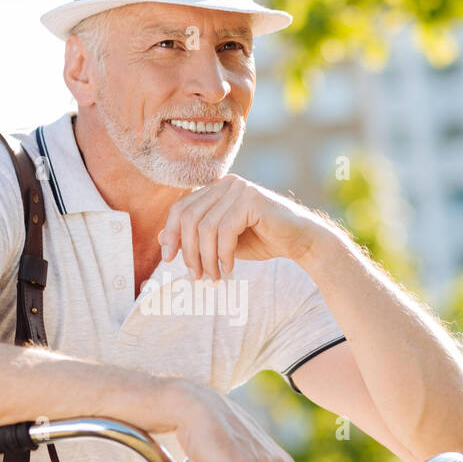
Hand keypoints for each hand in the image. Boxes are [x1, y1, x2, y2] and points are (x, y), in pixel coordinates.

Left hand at [156, 174, 328, 280]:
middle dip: (187, 251)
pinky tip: (228, 268)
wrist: (300, 241)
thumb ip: (196, 237)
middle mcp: (226, 184)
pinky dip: (223, 254)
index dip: (171, 234)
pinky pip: (225, 231)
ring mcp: (239, 189)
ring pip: (205, 227)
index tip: (168, 259)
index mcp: (216, 189)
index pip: (181, 208)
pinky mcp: (252, 199)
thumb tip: (162, 238)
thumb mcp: (221, 241)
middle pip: (189, 217)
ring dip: (206, 258)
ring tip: (212, 277)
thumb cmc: (262, 240)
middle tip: (194, 276)